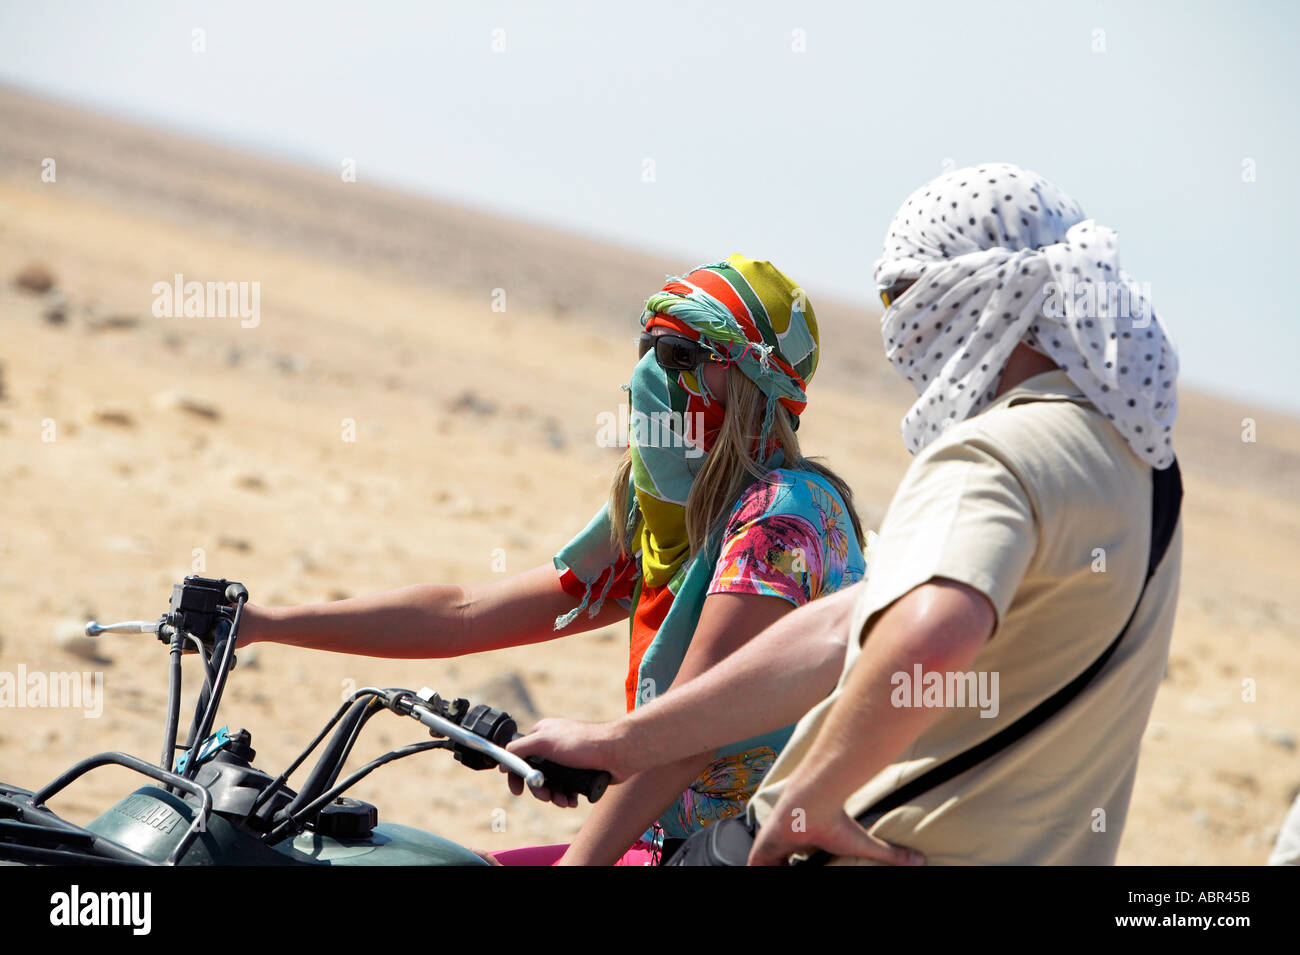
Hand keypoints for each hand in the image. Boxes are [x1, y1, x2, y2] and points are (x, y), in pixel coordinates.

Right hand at [499, 717, 620, 808]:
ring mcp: (567, 760)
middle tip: (547, 796)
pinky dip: (566, 796)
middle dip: (540, 789)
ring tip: (564, 800)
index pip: (520, 755)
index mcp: (543, 734)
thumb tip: (503, 761)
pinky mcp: (579, 772)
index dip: (516, 774)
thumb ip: (520, 749)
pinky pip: (566, 789)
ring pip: (551, 784)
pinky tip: (572, 800)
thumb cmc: (584, 744)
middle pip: (535, 774)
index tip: (517, 790)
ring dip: (555, 796)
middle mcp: (553, 746)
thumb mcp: (545, 742)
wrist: (617, 753)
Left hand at [747, 784, 924, 866]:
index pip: (793, 862)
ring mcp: (772, 844)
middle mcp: (786, 843)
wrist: (816, 798)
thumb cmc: (836, 819)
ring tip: (781, 875)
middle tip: (794, 871)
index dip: (795, 867)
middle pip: (778, 864)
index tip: (802, 868)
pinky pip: (754, 867)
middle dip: (782, 868)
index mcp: (803, 844)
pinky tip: (763, 876)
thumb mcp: (863, 843)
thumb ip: (889, 853)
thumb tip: (920, 861)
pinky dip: (757, 872)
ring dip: (771, 869)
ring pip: (765, 866)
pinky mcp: (763, 847)